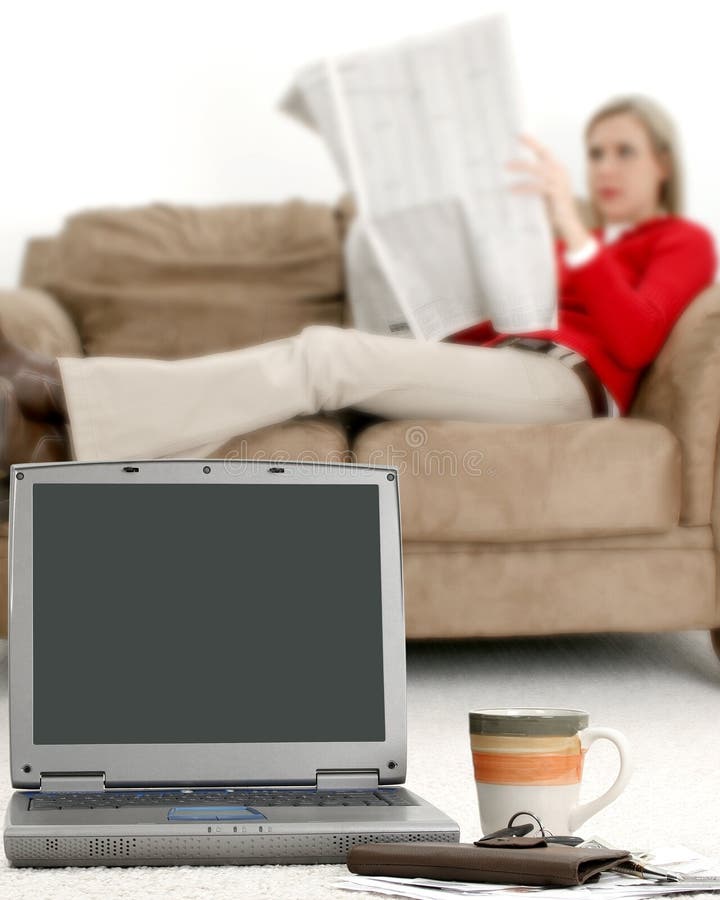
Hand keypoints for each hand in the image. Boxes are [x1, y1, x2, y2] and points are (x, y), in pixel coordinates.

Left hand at [505, 134, 590, 249]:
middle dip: (524, 152)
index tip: (520, 135)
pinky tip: (512, 190)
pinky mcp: (556, 192)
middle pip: (541, 156)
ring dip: (520, 168)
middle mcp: (560, 171)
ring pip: (537, 170)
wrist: (569, 223)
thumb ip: (537, 181)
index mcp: (558, 169)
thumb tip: (518, 172)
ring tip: (506, 168)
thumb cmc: (554, 208)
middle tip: (508, 154)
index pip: (545, 152)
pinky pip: (536, 187)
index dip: (533, 143)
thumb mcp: (545, 191)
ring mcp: (559, 181)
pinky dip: (522, 187)